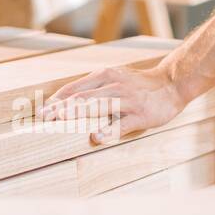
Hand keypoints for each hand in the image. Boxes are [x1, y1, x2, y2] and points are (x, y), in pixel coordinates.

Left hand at [41, 64, 188, 144]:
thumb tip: (69, 100)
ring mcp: (127, 101)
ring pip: (99, 106)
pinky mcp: (140, 115)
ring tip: (62, 119)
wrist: (171, 84)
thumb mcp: (116, 78)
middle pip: (84, 96)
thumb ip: (95, 87)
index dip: (59, 98)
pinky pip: (122, 124)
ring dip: (79, 112)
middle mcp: (114, 86)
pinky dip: (108, 130)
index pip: (76, 87)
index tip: (42, 109)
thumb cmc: (139, 85)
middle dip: (62, 106)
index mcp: (106, 76)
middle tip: (44, 116)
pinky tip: (96, 138)